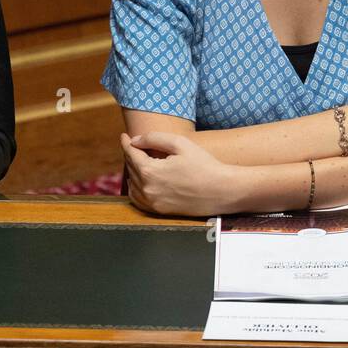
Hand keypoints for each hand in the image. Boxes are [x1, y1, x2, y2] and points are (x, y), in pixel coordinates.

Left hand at [120, 131, 238, 216]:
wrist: (223, 191)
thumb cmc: (204, 165)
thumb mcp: (180, 143)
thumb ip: (154, 138)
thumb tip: (135, 141)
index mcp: (150, 171)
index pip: (131, 154)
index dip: (126, 143)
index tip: (124, 136)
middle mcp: (147, 189)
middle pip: (131, 168)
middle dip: (131, 155)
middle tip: (134, 145)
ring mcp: (153, 203)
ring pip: (133, 184)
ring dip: (133, 171)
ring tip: (139, 161)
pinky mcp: (160, 211)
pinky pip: (138, 200)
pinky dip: (136, 189)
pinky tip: (141, 182)